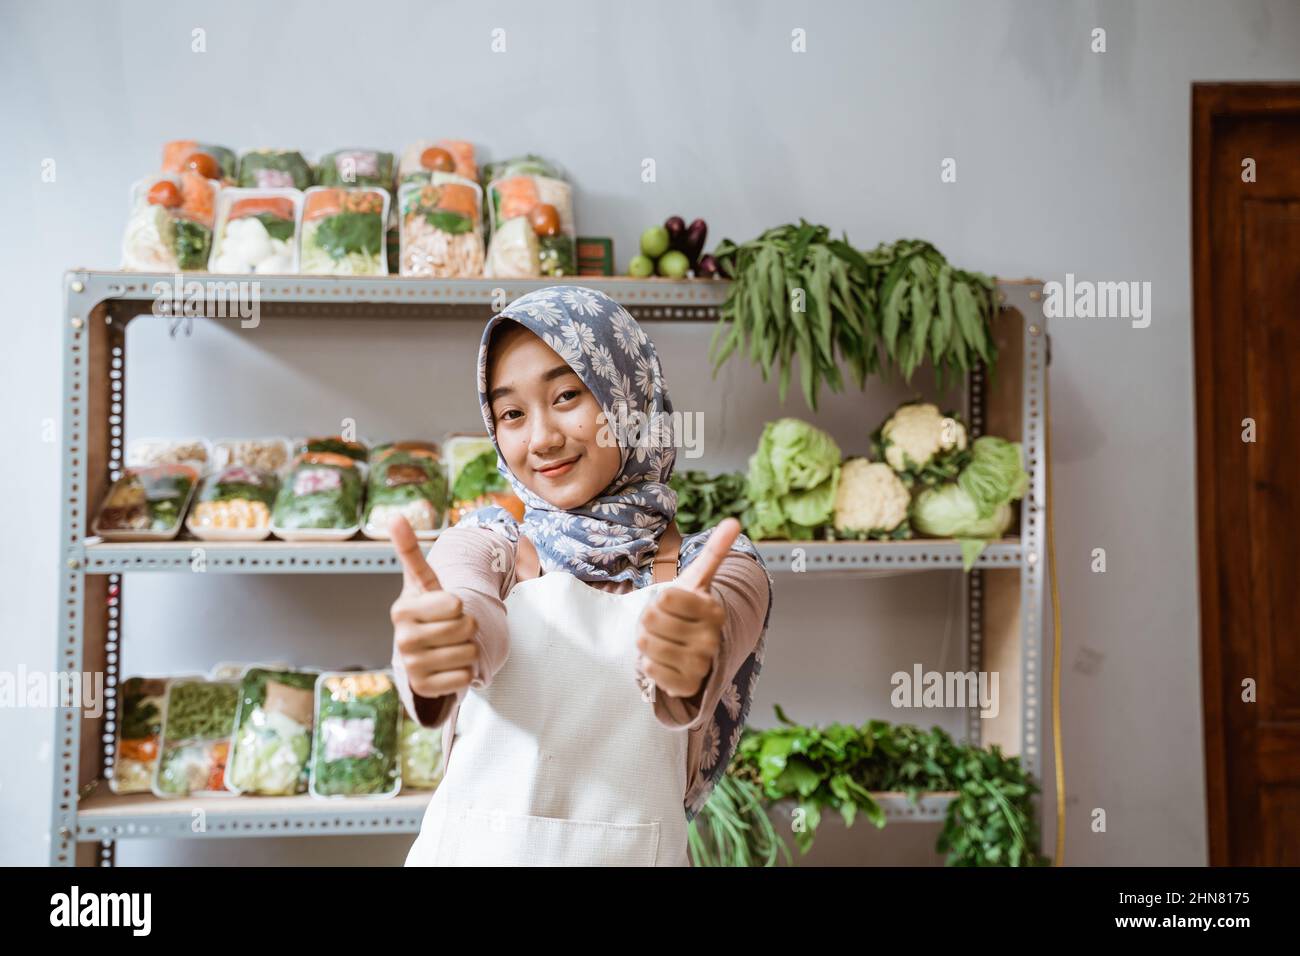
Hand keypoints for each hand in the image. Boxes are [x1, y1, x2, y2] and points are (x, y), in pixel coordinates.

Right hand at [390, 515, 478, 699]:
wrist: (422, 653)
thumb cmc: (428, 611)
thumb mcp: (422, 582)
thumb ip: (409, 551)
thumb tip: (393, 516)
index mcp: (402, 609)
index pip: (456, 604)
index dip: (459, 604)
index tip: (445, 607)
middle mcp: (402, 639)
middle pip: (466, 627)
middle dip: (468, 627)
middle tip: (451, 630)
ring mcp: (412, 666)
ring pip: (470, 653)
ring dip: (469, 650)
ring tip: (451, 648)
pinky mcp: (424, 689)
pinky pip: (465, 677)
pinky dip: (466, 673)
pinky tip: (450, 669)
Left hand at [635, 517, 740, 700]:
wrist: (689, 646)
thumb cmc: (686, 610)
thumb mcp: (696, 579)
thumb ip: (714, 551)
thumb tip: (734, 521)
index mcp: (712, 608)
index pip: (664, 596)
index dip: (659, 598)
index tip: (669, 604)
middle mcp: (711, 637)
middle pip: (651, 620)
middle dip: (648, 620)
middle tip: (662, 624)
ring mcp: (700, 664)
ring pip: (646, 645)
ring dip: (646, 641)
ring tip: (660, 640)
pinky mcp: (686, 686)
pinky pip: (650, 670)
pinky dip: (648, 664)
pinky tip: (661, 660)